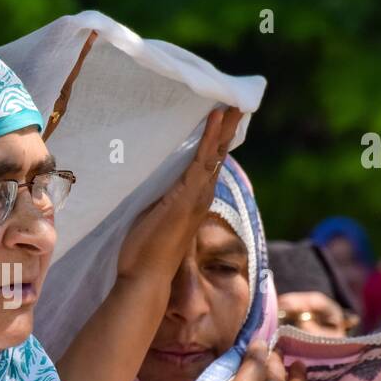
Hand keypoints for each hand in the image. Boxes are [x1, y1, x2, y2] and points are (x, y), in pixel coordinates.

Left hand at [115, 106, 243, 284]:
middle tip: (235, 102)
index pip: (209, 163)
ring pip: (215, 153)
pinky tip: (214, 117)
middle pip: (219, 154)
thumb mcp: (153, 216)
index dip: (216, 140)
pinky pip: (202, 160)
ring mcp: (196, 196)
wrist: (146, 277)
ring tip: (231, 103)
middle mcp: (201, 196)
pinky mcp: (186, 196)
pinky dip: (209, 137)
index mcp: (193, 199)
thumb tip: (152, 185)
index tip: (220, 117)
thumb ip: (159, 199)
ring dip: (223, 126)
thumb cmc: (145, 251)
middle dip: (227, 128)